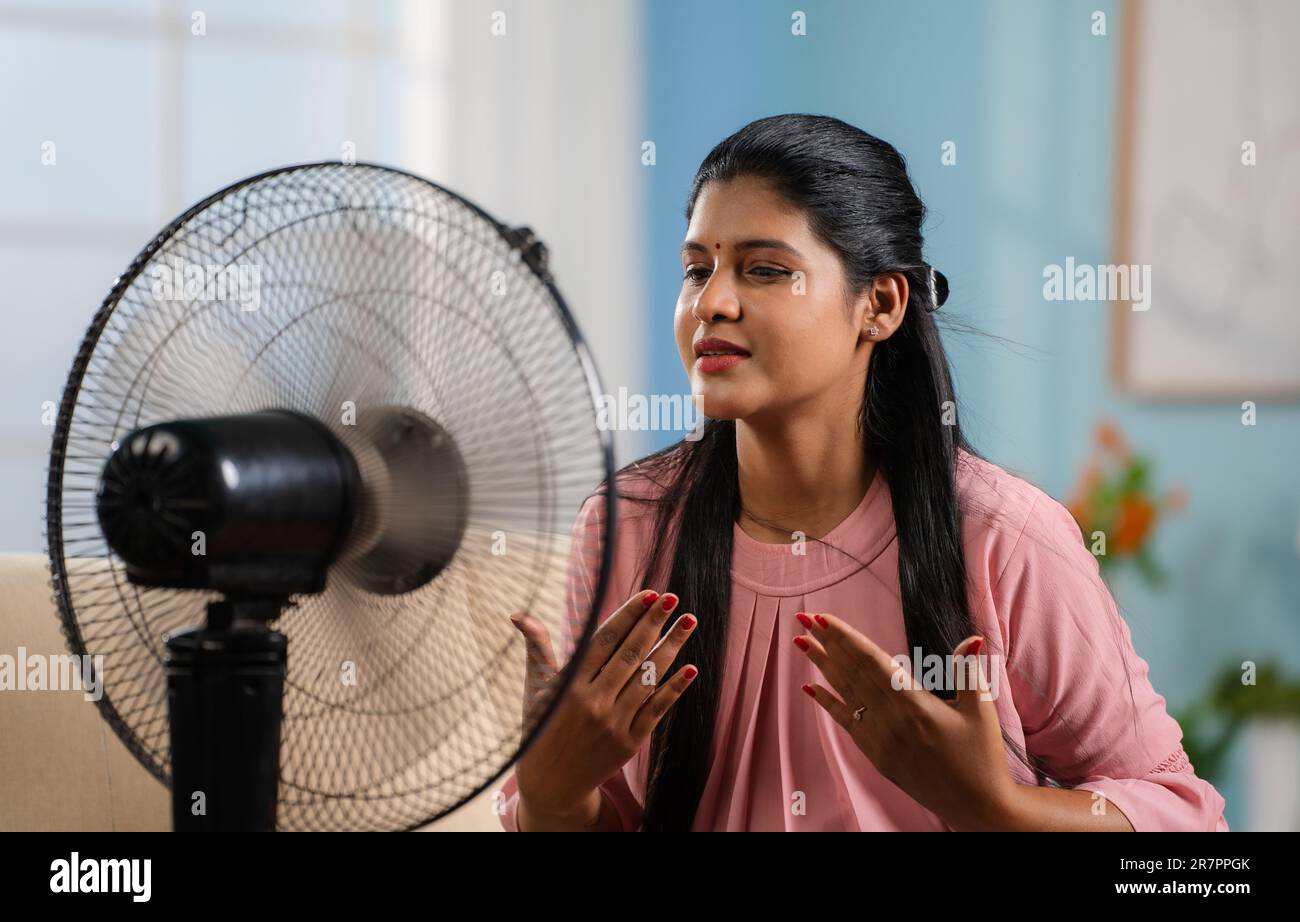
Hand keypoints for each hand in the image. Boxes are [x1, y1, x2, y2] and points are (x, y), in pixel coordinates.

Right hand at [507, 589, 698, 821]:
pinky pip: (656, 710)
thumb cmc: (541, 726)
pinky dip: (674, 689)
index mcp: (570, 684)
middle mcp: (593, 702)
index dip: (629, 615)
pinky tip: (690, 668)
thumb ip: (537, 648)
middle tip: (673, 598)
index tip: (650, 594)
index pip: (606, 640)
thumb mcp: (535, 688)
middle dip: (654, 623)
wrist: (550, 784)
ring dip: (672, 648)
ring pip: (649, 678)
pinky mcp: (629, 743)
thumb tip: (517, 614)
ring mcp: (614, 723)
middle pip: (631, 654)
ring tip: (689, 622)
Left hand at [793, 611, 1016, 830]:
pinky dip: (828, 703)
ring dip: (823, 666)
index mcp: (915, 704)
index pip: (871, 661)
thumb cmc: (982, 756)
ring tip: (801, 643)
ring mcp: (880, 740)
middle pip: (852, 673)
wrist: (978, 805)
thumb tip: (971, 639)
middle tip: (803, 619)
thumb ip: (968, 671)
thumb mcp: (980, 709)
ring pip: (846, 694)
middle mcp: (890, 720)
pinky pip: (847, 723)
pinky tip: (810, 687)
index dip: (845, 638)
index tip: (823, 619)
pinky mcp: (876, 756)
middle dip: (826, 644)